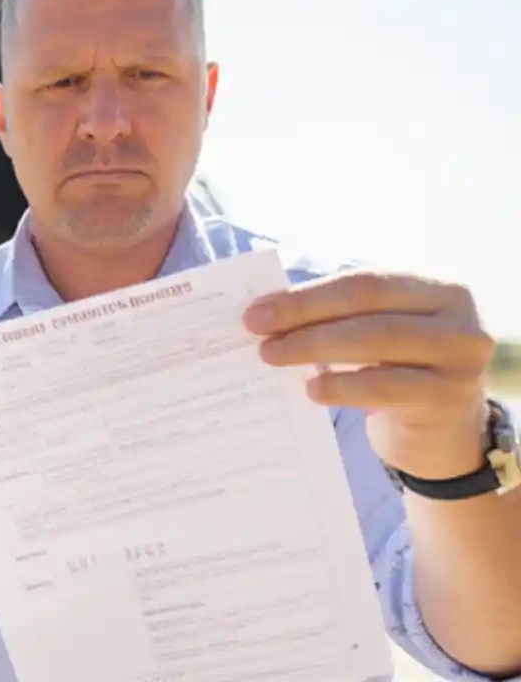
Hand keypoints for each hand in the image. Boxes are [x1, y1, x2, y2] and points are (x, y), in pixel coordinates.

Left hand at [243, 270, 494, 479]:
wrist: (444, 433)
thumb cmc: (397, 372)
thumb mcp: (378, 335)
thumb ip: (339, 317)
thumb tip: (266, 311)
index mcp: (435, 286)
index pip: (362, 281)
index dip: (307, 295)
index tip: (257, 310)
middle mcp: (457, 314)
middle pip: (367, 303)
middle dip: (304, 316)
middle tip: (256, 331)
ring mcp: (460, 355)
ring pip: (375, 339)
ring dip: (314, 346)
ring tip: (273, 356)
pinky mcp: (449, 396)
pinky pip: (384, 386)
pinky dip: (341, 386)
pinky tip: (312, 390)